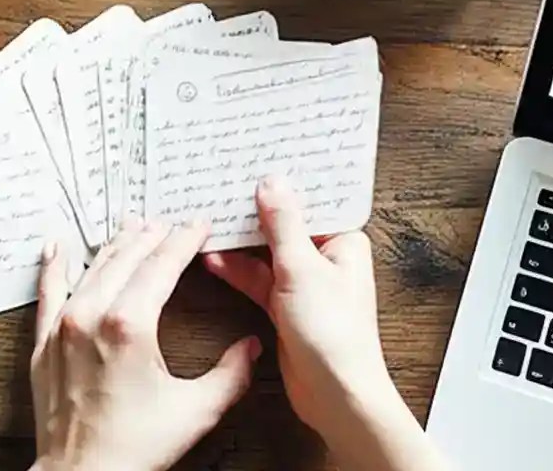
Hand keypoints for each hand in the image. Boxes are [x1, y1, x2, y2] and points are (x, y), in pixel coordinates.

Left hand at [29, 219, 261, 470]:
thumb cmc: (135, 448)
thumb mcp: (197, 410)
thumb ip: (232, 374)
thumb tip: (253, 347)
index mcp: (130, 325)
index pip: (162, 265)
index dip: (183, 240)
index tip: (197, 225)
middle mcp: (92, 316)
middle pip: (127, 257)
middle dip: (153, 236)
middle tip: (171, 223)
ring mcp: (63, 327)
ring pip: (92, 268)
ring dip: (116, 244)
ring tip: (132, 227)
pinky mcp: (45, 344)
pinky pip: (48, 292)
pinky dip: (55, 265)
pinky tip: (57, 245)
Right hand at [204, 177, 450, 470]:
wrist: (336, 395)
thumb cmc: (334, 335)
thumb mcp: (302, 268)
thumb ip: (283, 224)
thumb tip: (272, 183)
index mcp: (344, 241)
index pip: (313, 199)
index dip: (286, 180)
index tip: (259, 158)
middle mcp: (327, 258)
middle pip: (286, 223)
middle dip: (256, 209)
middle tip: (224, 182)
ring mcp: (305, 282)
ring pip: (267, 251)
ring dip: (240, 241)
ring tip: (208, 220)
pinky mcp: (286, 306)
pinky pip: (258, 278)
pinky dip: (237, 270)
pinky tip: (212, 259)